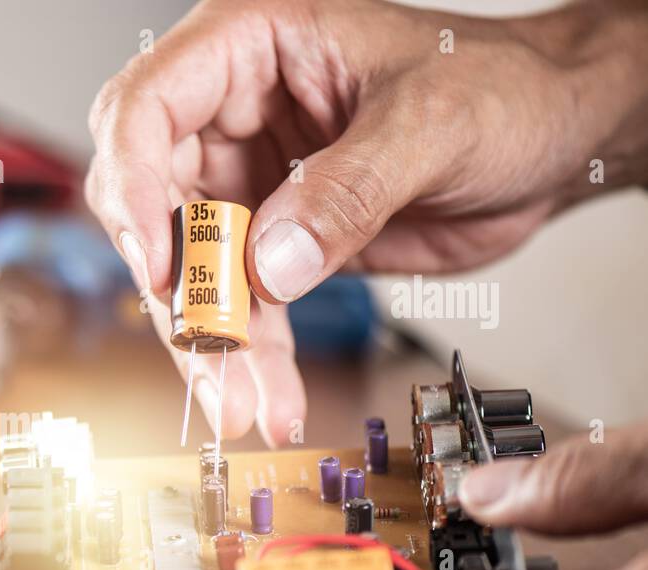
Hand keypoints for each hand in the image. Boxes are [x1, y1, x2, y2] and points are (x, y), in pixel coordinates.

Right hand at [84, 0, 647, 444]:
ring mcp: (248, 180)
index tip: (162, 265)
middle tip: (210, 357)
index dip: (135, 187)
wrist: (554, 140)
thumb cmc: (505, 88)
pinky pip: (241, 305)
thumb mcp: (434, 122)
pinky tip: (268, 397)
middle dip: (178, 293)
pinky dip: (250, 356)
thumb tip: (271, 262)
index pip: (146, 108)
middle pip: (154, 207)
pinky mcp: (273, 240)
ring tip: (244, 402)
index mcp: (250, 46)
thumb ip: (349, 188)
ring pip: (191, 273)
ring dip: (212, 344)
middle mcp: (231, 113)